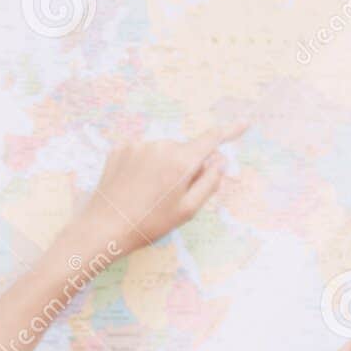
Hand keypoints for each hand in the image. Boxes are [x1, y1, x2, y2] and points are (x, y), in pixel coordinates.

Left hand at [78, 123, 247, 254]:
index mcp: (180, 161)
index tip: (245, 123)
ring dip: (163, 167)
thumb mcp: (187, 210)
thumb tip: (219, 162)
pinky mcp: (120, 148)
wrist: (105, 227)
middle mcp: (160, 146)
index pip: (212, 139)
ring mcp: (138, 145)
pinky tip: (135, 186)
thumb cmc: (149, 224)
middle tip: (172, 196)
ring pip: (162, 152)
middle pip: (184, 151)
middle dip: (186, 167)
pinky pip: (142, 153)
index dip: (230, 131)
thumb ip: (208, 183)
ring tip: (148, 194)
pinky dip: (144, 166)